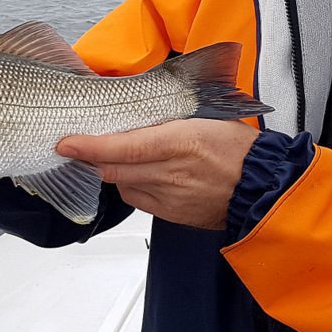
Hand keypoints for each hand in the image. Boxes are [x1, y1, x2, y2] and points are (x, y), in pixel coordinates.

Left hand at [56, 119, 258, 229]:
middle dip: (94, 159)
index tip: (67, 142)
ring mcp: (171, 198)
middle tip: (81, 145)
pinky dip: (133, 185)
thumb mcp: (203, 119)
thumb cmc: (238, 148)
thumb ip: (165, 121)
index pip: (123, 147)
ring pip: (123, 185)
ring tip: (120, 156)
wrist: (263, 186)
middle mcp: (172, 172)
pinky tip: (144, 174)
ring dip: (114, 171)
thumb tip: (131, 117)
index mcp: (181, 141)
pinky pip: (138, 199)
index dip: (90, 146)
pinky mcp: (172, 215)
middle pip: (115, 170)